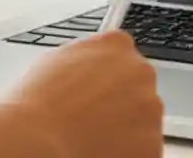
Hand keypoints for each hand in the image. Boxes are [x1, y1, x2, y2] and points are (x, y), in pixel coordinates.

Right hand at [0, 31, 163, 157]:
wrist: (39, 140)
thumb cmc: (39, 103)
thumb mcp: (57, 60)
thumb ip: (85, 57)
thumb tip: (88, 65)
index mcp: (116, 45)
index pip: (123, 55)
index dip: (107, 75)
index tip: (98, 88)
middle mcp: (140, 72)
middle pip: (137, 86)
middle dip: (120, 101)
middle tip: (92, 116)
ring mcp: (150, 108)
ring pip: (142, 118)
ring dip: (125, 127)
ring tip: (91, 135)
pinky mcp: (153, 143)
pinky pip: (143, 147)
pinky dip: (127, 150)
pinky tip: (100, 149)